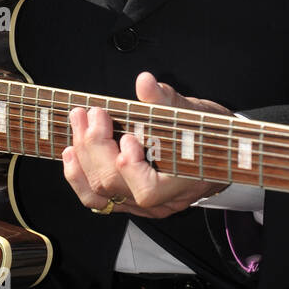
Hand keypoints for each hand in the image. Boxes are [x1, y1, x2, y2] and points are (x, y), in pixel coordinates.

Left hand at [61, 71, 228, 218]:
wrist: (216, 152)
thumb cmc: (207, 134)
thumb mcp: (191, 112)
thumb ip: (165, 100)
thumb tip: (145, 83)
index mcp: (181, 182)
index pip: (147, 190)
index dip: (129, 166)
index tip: (127, 136)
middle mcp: (160, 201)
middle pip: (114, 185)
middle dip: (94, 146)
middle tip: (92, 114)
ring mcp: (143, 205)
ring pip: (100, 194)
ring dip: (82, 158)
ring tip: (78, 127)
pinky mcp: (129, 201)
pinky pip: (97, 199)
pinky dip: (79, 175)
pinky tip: (72, 153)